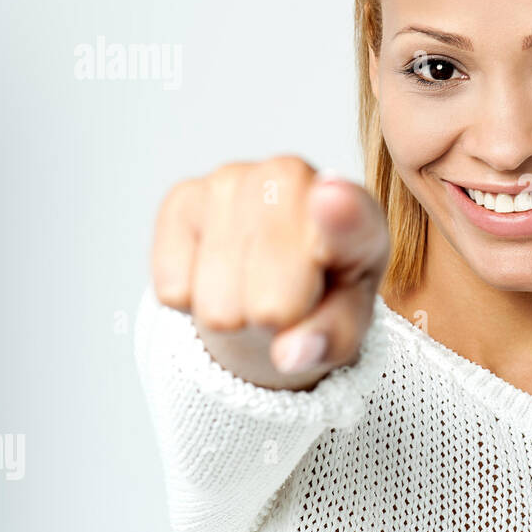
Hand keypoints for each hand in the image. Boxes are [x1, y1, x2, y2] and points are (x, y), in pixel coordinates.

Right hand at [149, 156, 389, 389]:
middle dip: (273, 322)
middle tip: (286, 306)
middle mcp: (293, 177)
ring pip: (219, 303)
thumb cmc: (320, 297)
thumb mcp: (343, 326)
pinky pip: (175, 289)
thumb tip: (290, 353)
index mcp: (356, 211)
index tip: (330, 200)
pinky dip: (192, 303)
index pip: (348, 215)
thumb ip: (330, 338)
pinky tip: (216, 276)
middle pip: (270, 298)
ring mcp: (234, 179)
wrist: (270, 281)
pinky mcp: (183, 198)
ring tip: (253, 291)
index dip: (339, 215)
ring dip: (233, 316)